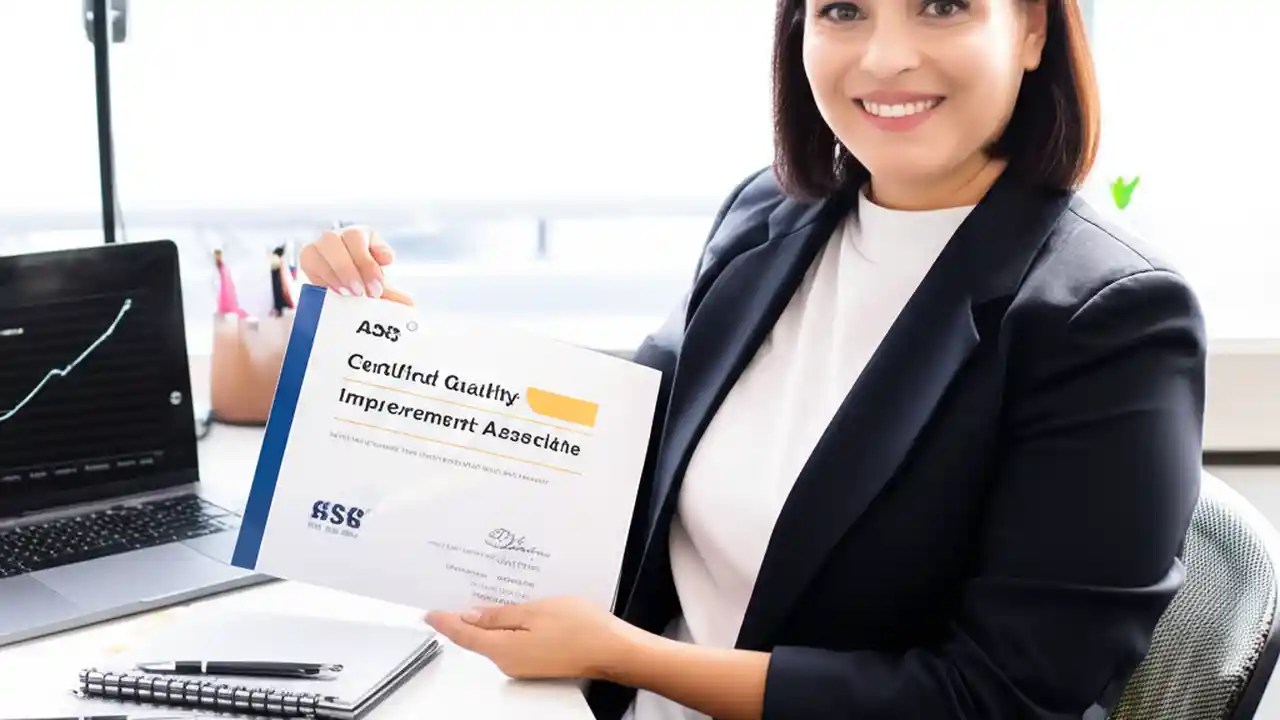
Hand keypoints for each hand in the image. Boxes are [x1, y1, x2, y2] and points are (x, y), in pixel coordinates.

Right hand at [299, 225, 413, 304]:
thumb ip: (391, 293)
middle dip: (359, 266)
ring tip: (352, 294)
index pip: (364, 237)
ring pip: (326, 249)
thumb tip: (409, 304)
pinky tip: (336, 292)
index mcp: (362, 235)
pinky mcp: (308, 257)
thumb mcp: (378, 285)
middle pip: (346, 239)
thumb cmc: (362, 282)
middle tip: (369, 292)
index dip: (374, 254)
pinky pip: (312, 264)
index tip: (386, 266)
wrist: (340, 289)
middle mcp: (340, 235)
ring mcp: (321, 244)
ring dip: (340, 272)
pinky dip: (324, 278)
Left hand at [425, 597, 646, 680]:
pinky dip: (502, 627)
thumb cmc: (581, 628)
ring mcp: (523, 664)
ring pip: (494, 640)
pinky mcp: (536, 661)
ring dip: (484, 622)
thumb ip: (499, 615)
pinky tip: (505, 612)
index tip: (428, 612)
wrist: (614, 651)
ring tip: (476, 598)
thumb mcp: (535, 611)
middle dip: (462, 618)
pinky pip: (510, 643)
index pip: (463, 635)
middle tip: (449, 595)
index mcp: (504, 649)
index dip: (444, 622)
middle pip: (476, 639)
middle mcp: (508, 662)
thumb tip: (470, 616)